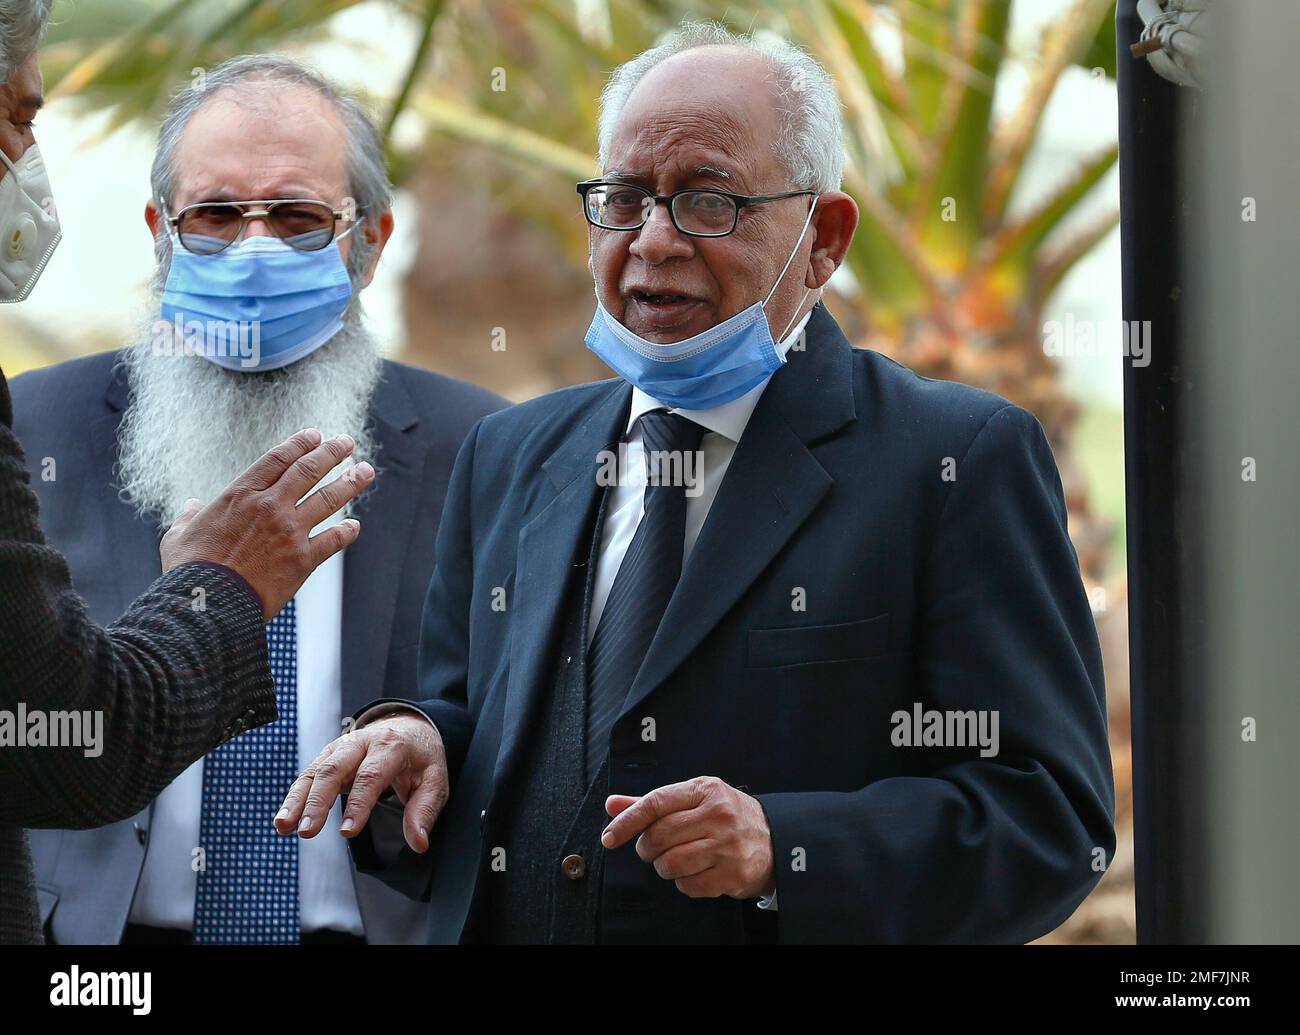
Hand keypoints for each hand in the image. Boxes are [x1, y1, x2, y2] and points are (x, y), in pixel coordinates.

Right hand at [160, 429, 372, 619]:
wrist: (209, 605)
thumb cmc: (189, 571)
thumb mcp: (178, 536)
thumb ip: (189, 517)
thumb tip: (192, 506)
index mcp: (240, 495)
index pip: (278, 458)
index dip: (300, 444)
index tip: (315, 435)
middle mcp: (270, 506)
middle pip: (308, 470)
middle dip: (332, 453)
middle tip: (347, 442)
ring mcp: (290, 531)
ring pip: (328, 498)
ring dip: (350, 482)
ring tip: (366, 471)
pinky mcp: (303, 559)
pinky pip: (333, 540)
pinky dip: (347, 532)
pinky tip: (354, 526)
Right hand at [274, 713, 447, 853]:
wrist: (409, 727)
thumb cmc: (421, 758)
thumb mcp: (434, 780)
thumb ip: (424, 810)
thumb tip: (419, 843)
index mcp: (391, 746)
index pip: (371, 776)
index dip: (358, 804)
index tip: (347, 833)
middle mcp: (361, 742)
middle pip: (334, 770)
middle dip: (318, 802)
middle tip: (307, 832)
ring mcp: (341, 746)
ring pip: (315, 771)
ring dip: (297, 800)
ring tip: (284, 827)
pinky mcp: (328, 755)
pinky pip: (308, 775)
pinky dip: (294, 798)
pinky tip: (284, 821)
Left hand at [601, 776, 775, 899]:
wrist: (776, 840)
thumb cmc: (725, 817)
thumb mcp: (695, 799)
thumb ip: (653, 803)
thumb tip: (612, 804)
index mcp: (706, 790)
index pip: (655, 803)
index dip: (627, 821)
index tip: (609, 837)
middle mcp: (719, 815)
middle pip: (658, 836)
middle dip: (647, 848)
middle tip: (654, 849)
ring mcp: (728, 846)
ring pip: (669, 864)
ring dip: (664, 867)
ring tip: (677, 860)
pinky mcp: (733, 874)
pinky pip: (688, 886)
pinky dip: (684, 883)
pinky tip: (698, 872)